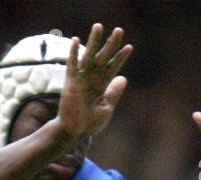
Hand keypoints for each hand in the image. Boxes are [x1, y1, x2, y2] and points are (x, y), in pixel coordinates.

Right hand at [58, 24, 131, 138]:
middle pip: (103, 57)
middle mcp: (92, 79)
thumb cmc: (88, 123)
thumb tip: (124, 78)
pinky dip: (73, 53)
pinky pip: (72, 66)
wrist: (72, 132)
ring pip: (88, 56)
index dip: (121, 58)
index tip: (129, 47)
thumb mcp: (106, 108)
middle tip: (119, 30)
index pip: (113, 68)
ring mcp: (80, 79)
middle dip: (111, 44)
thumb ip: (114, 93)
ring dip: (94, 41)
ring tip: (98, 26)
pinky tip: (75, 40)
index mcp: (101, 86)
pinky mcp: (70, 83)